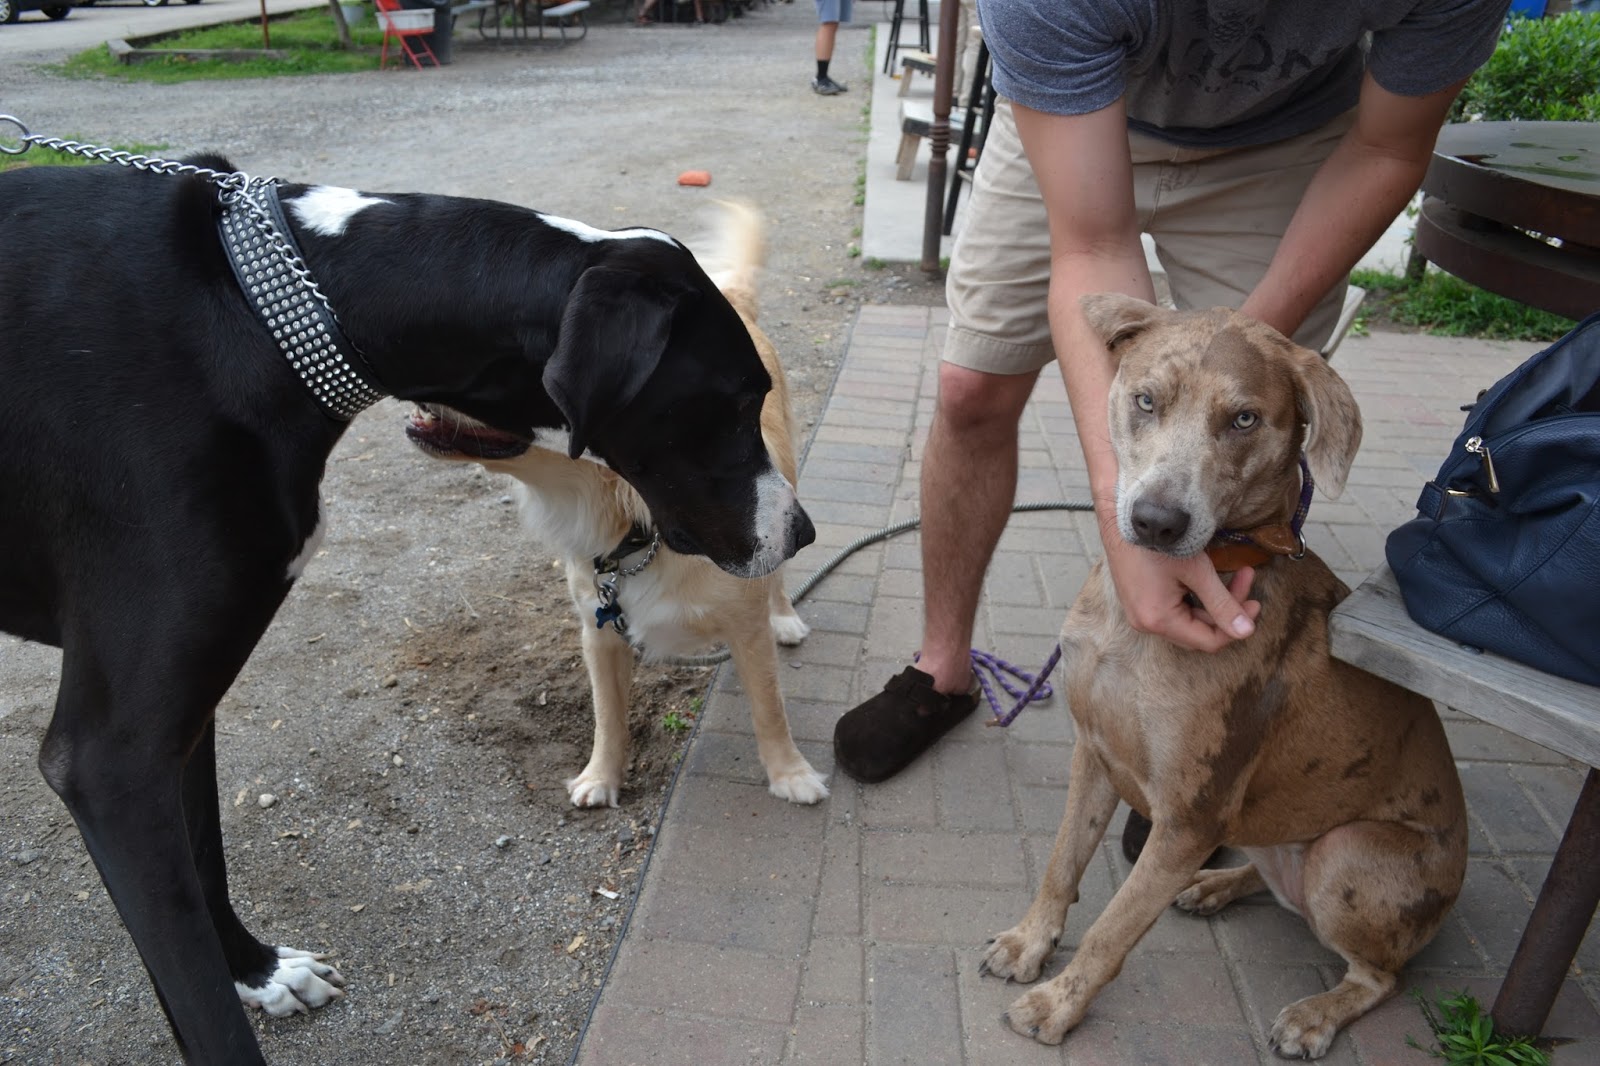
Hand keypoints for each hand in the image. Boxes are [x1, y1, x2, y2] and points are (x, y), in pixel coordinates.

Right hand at [1102, 534, 1260, 652]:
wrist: (1120, 517)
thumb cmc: (1158, 541)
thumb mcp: (1197, 571)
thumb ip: (1223, 604)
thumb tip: (1247, 632)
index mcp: (1159, 620)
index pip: (1209, 641)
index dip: (1236, 626)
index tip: (1256, 602)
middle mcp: (1146, 623)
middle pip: (1198, 631)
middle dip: (1226, 611)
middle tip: (1246, 581)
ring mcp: (1140, 612)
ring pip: (1188, 620)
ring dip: (1213, 602)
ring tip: (1234, 574)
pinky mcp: (1140, 600)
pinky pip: (1174, 610)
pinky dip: (1195, 597)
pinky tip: (1207, 579)